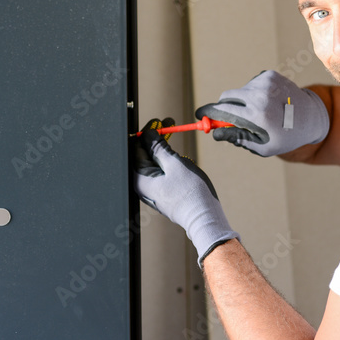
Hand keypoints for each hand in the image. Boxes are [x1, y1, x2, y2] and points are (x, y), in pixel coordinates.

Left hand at [133, 119, 239, 267]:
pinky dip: (167, 160)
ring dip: (163, 148)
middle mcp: (142, 185)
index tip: (158, 122)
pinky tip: (177, 155)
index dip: (146, 131)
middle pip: (144, 154)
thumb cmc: (190, 193)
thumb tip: (148, 134)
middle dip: (155, 138)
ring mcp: (152, 190)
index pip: (136, 147)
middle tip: (169, 125)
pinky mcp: (161, 193)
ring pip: (153, 162)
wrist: (204, 218)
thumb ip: (159, 148)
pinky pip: (160, 172)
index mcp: (140, 178)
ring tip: (175, 138)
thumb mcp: (175, 164)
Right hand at [195, 70, 329, 156]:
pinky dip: (252, 93)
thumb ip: (237, 138)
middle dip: (223, 107)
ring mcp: (265, 83)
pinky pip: (250, 84)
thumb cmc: (285, 136)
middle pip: (227, 97)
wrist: (311, 117)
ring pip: (239, 91)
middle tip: (227, 117)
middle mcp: (260, 96)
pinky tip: (266, 101)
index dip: (207, 113)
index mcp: (257, 116)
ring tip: (259, 113)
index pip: (222, 111)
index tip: (200, 115)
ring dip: (242, 102)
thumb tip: (215, 133)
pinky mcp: (269, 75)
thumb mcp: (262, 146)